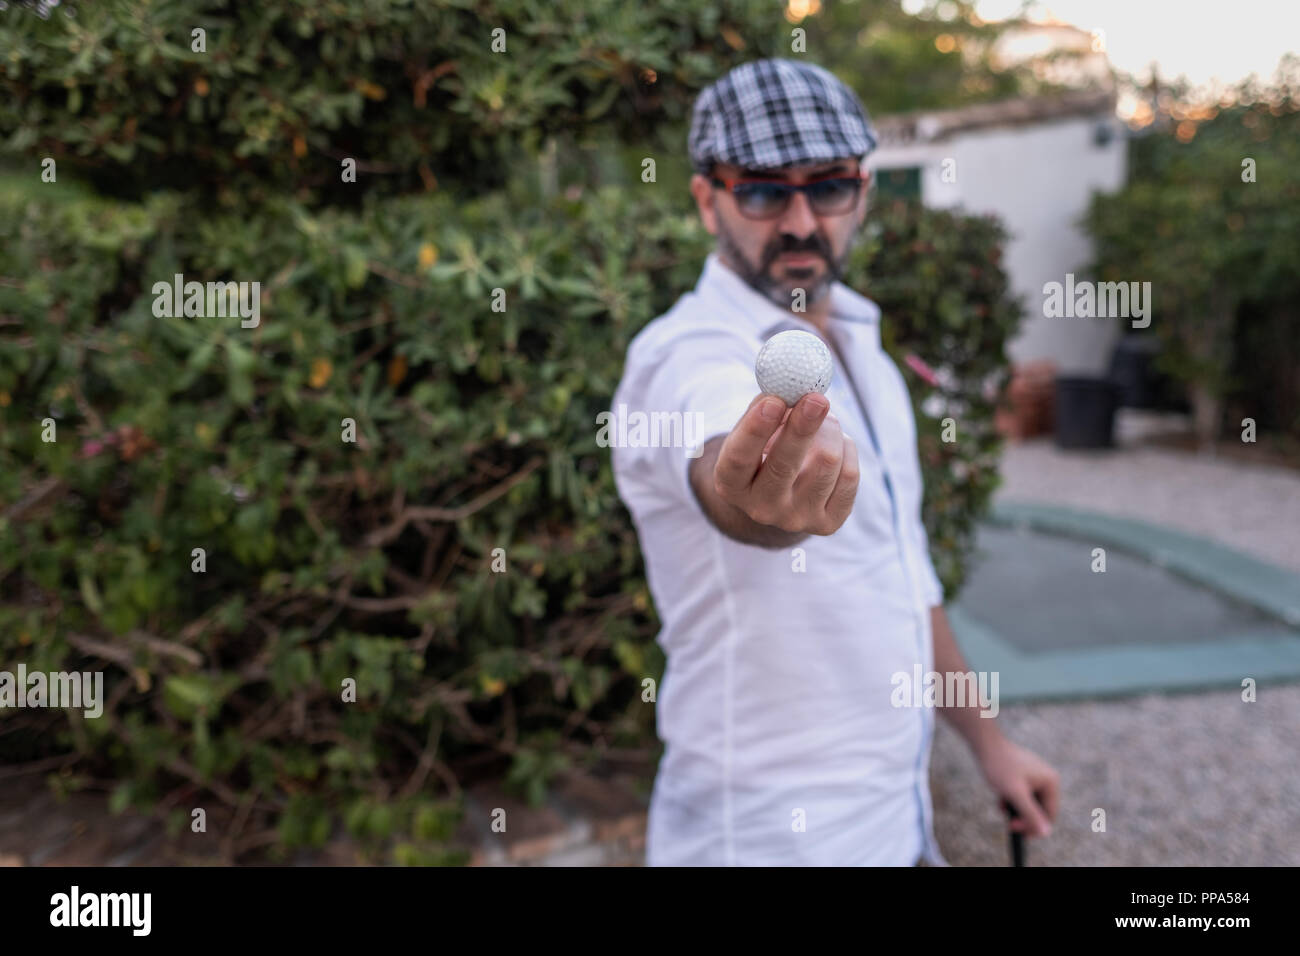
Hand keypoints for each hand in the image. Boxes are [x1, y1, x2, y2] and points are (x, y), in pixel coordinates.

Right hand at [712, 392, 858, 535]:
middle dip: (802, 428)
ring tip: (823, 421)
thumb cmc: (764, 449)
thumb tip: (789, 387)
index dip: (755, 429)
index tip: (774, 401)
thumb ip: (766, 407)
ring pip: (826, 463)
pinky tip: (835, 445)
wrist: (782, 495)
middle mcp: (760, 508)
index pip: (739, 459)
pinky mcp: (827, 524)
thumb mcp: (753, 428)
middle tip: (816, 398)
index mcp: (731, 484)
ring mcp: (795, 519)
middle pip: (784, 466)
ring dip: (830, 430)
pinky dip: (846, 449)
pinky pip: (849, 476)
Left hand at [978, 737, 1059, 837]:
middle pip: (1040, 810)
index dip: (1034, 826)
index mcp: (1051, 782)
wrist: (984, 744)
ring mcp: (1036, 776)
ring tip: (1002, 806)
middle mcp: (1047, 779)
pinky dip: (1012, 800)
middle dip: (1023, 817)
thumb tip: (1046, 833)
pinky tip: (1001, 799)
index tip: (1015, 830)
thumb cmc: (1000, 766)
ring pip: (1029, 804)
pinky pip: (1022, 795)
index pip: (1049, 814)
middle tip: (1008, 824)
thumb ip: (1031, 814)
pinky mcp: (1025, 775)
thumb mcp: (1015, 794)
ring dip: (1016, 809)